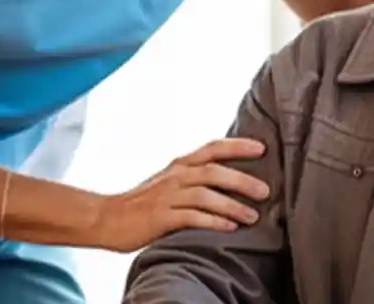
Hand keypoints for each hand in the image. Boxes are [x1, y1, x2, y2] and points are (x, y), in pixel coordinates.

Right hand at [92, 138, 270, 252]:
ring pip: (206, 196)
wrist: (107, 218)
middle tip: (266, 191)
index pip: (213, 148)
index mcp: (180, 165)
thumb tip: (233, 177)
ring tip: (253, 216)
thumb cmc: (144, 201)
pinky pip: (192, 218)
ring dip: (232, 206)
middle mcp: (176, 176)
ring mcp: (167, 197)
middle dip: (243, 180)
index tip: (262, 148)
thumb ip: (196, 176)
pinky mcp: (160, 218)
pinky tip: (230, 228)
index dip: (238, 146)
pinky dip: (213, 222)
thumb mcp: (170, 181)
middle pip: (214, 172)